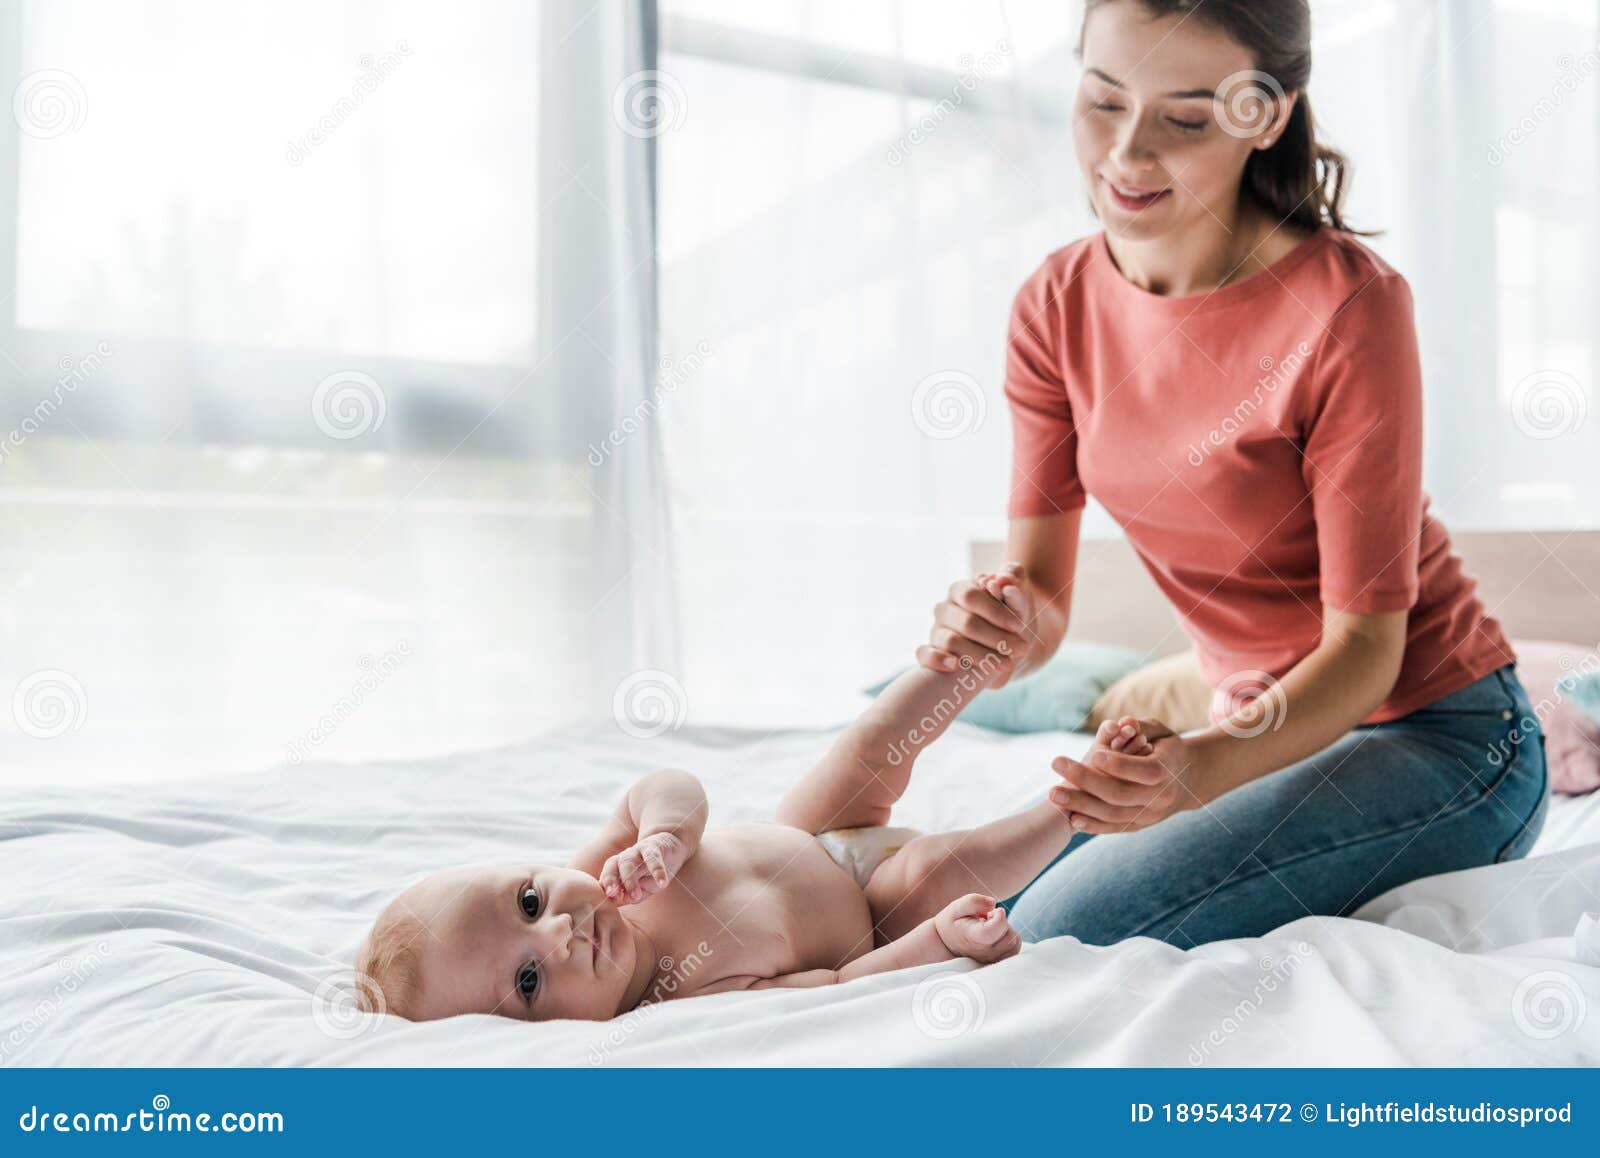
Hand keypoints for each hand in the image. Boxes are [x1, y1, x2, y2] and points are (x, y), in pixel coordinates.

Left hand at [599, 832, 691, 904]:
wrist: (669, 848)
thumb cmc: (651, 873)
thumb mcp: (640, 888)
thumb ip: (628, 896)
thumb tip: (617, 901)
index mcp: (617, 868)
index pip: (606, 876)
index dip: (606, 886)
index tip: (609, 898)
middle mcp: (624, 858)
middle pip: (613, 866)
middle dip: (611, 880)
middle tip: (615, 895)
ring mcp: (638, 851)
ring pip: (629, 862)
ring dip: (631, 880)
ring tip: (636, 896)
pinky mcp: (654, 847)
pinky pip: (653, 858)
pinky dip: (658, 871)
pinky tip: (662, 883)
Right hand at [916, 563, 1033, 688]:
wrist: (1006, 646)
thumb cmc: (1011, 617)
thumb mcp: (1018, 597)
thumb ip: (1013, 579)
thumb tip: (1004, 580)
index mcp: (961, 589)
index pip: (971, 596)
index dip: (995, 611)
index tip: (1018, 626)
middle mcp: (945, 608)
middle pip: (966, 622)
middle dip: (996, 637)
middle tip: (1020, 648)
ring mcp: (936, 631)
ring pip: (950, 642)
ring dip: (980, 655)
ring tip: (1005, 663)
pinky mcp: (930, 652)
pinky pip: (924, 655)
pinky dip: (937, 659)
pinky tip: (955, 665)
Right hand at [934, 893, 1021, 963]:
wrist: (945, 945)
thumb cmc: (953, 924)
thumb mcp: (956, 907)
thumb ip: (974, 901)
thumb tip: (993, 904)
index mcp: (975, 937)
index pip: (998, 926)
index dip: (998, 914)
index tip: (988, 913)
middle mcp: (986, 952)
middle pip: (1009, 933)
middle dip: (1002, 922)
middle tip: (986, 920)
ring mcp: (993, 960)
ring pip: (1015, 941)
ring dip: (1006, 931)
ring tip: (990, 929)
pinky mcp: (998, 962)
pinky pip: (1015, 950)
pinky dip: (1010, 940)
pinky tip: (996, 936)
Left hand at [1048, 718, 1201, 834]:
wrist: (1187, 782)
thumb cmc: (1166, 748)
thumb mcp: (1160, 731)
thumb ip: (1141, 725)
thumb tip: (1123, 722)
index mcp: (1167, 770)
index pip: (1144, 771)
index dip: (1119, 765)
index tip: (1093, 753)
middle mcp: (1160, 797)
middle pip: (1121, 794)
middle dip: (1086, 780)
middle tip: (1056, 763)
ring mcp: (1150, 815)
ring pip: (1114, 815)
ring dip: (1081, 806)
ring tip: (1053, 794)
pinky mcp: (1140, 826)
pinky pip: (1115, 828)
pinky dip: (1093, 825)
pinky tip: (1071, 818)